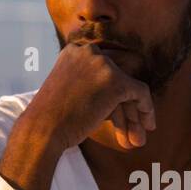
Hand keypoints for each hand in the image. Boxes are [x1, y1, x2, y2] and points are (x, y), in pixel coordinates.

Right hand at [0, 42, 155, 189]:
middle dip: (125, 106)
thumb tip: (113, 94)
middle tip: (132, 128)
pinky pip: (140, 93)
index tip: (119, 109)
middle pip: (117, 77)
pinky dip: (146, 109)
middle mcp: (89, 52)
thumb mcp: (66, 90)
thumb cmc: (49, 118)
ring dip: (134, 115)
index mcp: (74, 50)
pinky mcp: (116, 81)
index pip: (104, 67)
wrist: (42, 129)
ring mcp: (103, 65)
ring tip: (138, 139)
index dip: (113, 90)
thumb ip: (87, 84)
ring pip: (128, 88)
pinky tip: (148, 125)